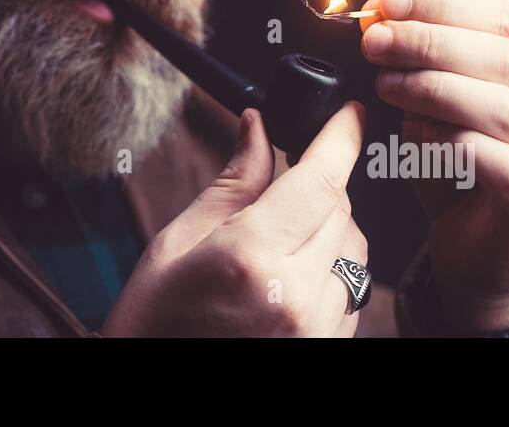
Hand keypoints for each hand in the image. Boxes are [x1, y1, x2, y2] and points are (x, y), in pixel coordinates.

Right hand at [100, 103, 368, 336]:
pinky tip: (290, 276)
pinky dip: (331, 270)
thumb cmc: (154, 322)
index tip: (351, 112)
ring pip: (354, 249)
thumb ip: (234, 183)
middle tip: (283, 184)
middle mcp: (296, 296)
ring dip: (329, 228)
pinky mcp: (329, 349)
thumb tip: (259, 126)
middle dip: (319, 184)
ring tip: (279, 240)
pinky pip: (352, 291)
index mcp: (250, 257)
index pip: (319, 180)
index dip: (342, 137)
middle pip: (340, 210)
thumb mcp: (178, 242)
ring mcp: (317, 330)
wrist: (155, 397)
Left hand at [358, 0, 508, 330]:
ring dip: (434, 88)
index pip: (507, 17)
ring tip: (386, 84)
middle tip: (376, 41)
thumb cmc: (462, 168)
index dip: (445, 3)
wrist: (484, 255)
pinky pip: (501, 164)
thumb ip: (422, 61)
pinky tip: (418, 135)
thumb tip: (380, 17)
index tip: (388, 1)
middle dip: (431, 41)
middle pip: (506, 56)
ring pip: (504, 108)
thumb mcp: (440, 102)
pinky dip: (454, 143)